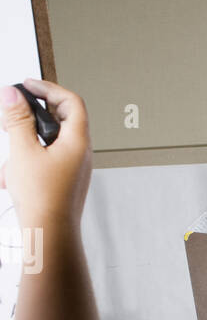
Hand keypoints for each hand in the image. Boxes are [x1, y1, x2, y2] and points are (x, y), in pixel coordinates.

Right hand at [0, 80, 91, 229]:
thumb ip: (17, 119)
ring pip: (47, 144)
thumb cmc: (44, 200)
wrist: (50, 235)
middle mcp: (80, 154)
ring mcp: (73, 168)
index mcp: (78, 141)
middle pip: (59, 120)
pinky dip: (27, 164)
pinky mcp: (64, 182)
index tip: (28, 85)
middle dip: (31, 119)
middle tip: (12, 118)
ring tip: (12, 161)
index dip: (49, 88)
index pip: (70, 101)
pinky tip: (14, 178)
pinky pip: (44, 162)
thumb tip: (13, 95)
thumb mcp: (23, 151)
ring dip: (24, 146)